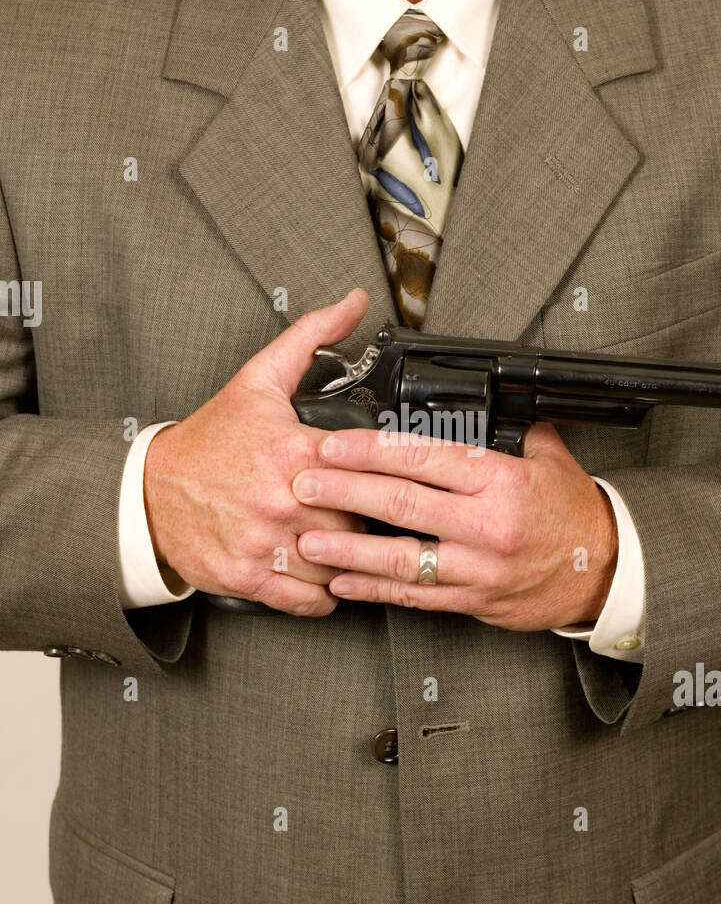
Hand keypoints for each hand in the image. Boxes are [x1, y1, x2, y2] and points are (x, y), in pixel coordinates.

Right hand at [143, 288, 369, 614]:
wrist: (149, 491)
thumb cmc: (210, 441)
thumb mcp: (259, 380)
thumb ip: (312, 337)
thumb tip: (353, 303)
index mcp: (294, 451)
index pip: (370, 471)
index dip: (384, 477)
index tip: (388, 479)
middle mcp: (282, 500)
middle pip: (360, 521)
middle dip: (365, 518)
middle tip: (363, 513)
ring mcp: (265, 543)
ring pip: (340, 564)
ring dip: (347, 559)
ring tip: (342, 545)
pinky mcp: (249, 578)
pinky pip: (310, 600)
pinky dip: (322, 594)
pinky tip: (321, 574)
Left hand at [291, 423, 618, 631]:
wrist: (605, 571)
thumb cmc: (574, 513)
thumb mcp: (549, 458)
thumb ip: (507, 430)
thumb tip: (474, 400)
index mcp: (500, 481)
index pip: (425, 458)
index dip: (372, 450)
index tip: (334, 444)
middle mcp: (486, 525)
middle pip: (402, 503)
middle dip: (345, 491)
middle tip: (303, 481)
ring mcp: (478, 568)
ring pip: (401, 558)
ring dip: (349, 548)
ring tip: (308, 538)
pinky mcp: (473, 601)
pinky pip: (415, 596)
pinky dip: (374, 590)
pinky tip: (341, 582)